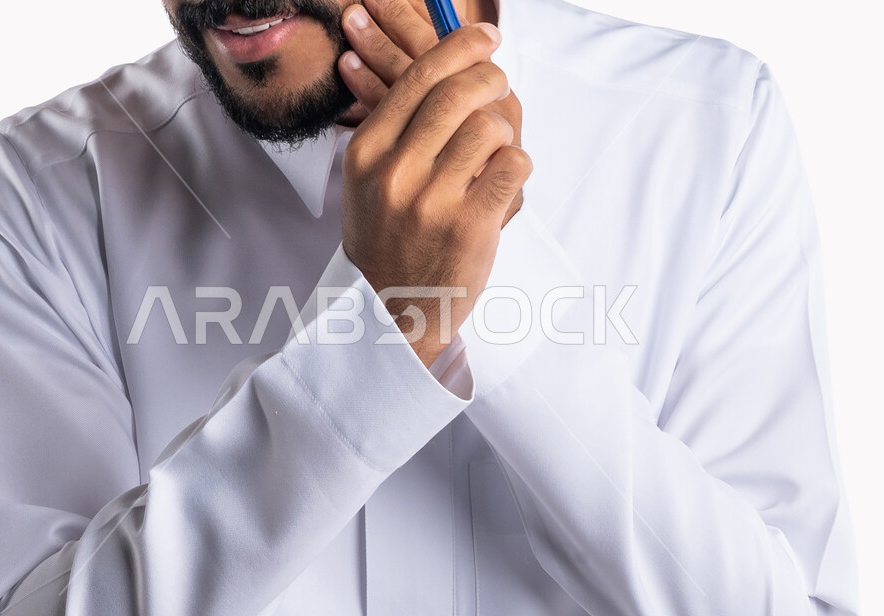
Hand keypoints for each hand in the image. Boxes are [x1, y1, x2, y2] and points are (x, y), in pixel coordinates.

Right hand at [337, 0, 531, 366]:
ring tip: (494, 156)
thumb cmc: (388, 236)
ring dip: (504, 134)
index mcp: (366, 150)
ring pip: (491, 127)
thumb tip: (458, 59)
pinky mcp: (469, 226)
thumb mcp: (371, 176)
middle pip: (460, 92)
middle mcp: (394, 171)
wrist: (391, 311)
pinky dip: (517, 167)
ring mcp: (431, 200)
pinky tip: (502, 183)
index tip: (486, 37)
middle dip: (491, 80)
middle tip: (500, 87)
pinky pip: (514, 165)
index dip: (460, 47)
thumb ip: (403, 122)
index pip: (419, 77)